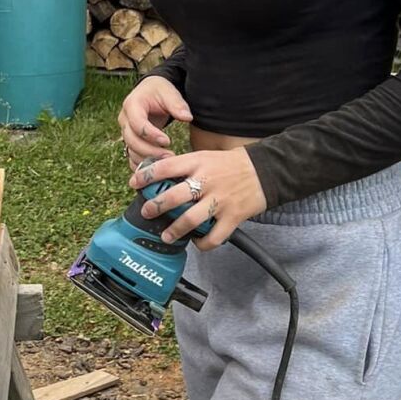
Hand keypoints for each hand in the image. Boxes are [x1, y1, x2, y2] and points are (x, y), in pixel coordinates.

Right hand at [118, 75, 192, 167]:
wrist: (150, 92)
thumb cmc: (159, 91)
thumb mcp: (168, 91)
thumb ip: (177, 104)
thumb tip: (187, 117)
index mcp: (132, 105)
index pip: (137, 124)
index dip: (151, 135)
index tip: (168, 141)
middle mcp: (124, 119)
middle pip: (131, 140)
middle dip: (150, 151)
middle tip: (169, 157)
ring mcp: (125, 132)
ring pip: (131, 151)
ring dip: (147, 160)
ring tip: (166, 163)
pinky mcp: (130, 141)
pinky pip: (131, 156)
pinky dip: (142, 165)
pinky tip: (156, 168)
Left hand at [129, 147, 268, 247]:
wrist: (267, 170)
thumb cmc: (233, 163)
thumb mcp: (207, 156)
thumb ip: (187, 166)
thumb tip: (160, 176)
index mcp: (198, 162)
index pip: (165, 167)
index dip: (146, 176)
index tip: (134, 183)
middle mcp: (207, 181)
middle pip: (173, 196)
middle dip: (155, 206)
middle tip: (147, 212)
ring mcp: (220, 200)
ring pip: (190, 219)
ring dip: (174, 230)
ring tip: (166, 236)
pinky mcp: (233, 216)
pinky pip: (214, 237)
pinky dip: (203, 243)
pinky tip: (196, 242)